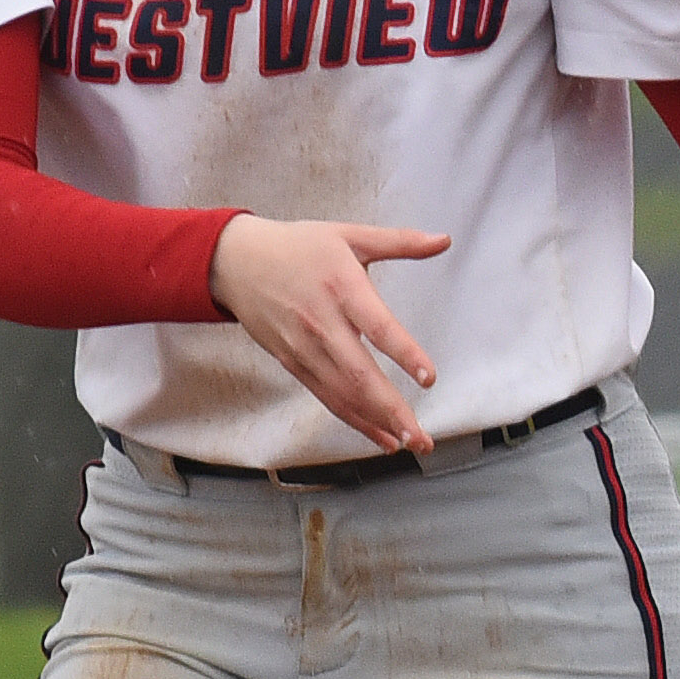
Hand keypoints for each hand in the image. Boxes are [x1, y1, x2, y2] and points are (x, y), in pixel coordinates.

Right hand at [206, 215, 452, 455]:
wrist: (236, 263)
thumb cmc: (297, 247)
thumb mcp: (349, 235)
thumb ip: (400, 241)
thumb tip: (443, 240)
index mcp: (342, 287)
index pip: (378, 326)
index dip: (404, 353)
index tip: (429, 377)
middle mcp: (323, 324)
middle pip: (358, 374)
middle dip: (392, 410)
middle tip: (421, 437)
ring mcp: (305, 348)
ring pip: (342, 394)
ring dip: (376, 423)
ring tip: (409, 443)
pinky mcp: (293, 364)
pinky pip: (326, 397)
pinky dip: (354, 420)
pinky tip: (380, 436)